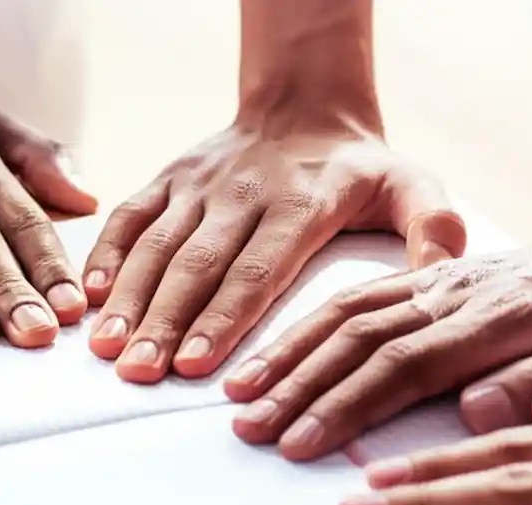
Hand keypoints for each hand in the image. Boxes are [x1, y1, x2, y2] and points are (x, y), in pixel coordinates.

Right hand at [82, 106, 463, 383]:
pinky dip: (107, 253)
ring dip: (129, 298)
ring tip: (107, 349)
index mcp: (300, 203)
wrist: (305, 105)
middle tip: (138, 372)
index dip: (224, 317)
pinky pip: (130, 214)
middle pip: (197, 265)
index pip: (257, 269)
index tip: (196, 363)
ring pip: (157, 244)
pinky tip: (92, 296)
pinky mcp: (170, 177)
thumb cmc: (360, 167)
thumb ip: (433, 229)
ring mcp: (199, 184)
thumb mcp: (413, 186)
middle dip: (164, 322)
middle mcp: (243, 194)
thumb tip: (440, 277)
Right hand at [225, 215, 531, 460]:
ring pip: (345, 313)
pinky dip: (306, 327)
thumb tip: (473, 409)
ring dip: (288, 354)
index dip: (347, 404)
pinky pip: (354, 297)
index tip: (300, 442)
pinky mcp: (425, 281)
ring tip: (238, 393)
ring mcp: (434, 283)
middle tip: (247, 429)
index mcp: (498, 316)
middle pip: (358, 338)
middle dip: (297, 386)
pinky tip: (274, 354)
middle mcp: (452, 294)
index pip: (405, 364)